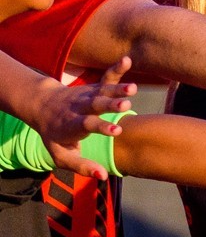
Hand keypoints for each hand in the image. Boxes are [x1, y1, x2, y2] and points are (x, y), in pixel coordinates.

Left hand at [23, 60, 136, 181]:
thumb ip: (80, 165)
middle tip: (126, 105)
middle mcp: (79, 108)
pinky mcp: (93, 88)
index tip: (117, 130)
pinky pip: (106, 77)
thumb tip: (103, 176)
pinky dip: (116, 68)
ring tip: (134, 88)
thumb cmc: (55, 135)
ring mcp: (87, 96)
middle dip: (110, 105)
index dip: (101, 127)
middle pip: (95, 105)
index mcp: (71, 125)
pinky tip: (127, 60)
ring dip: (118, 89)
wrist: (41, 105)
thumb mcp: (60, 155)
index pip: (87, 125)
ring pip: (103, 91)